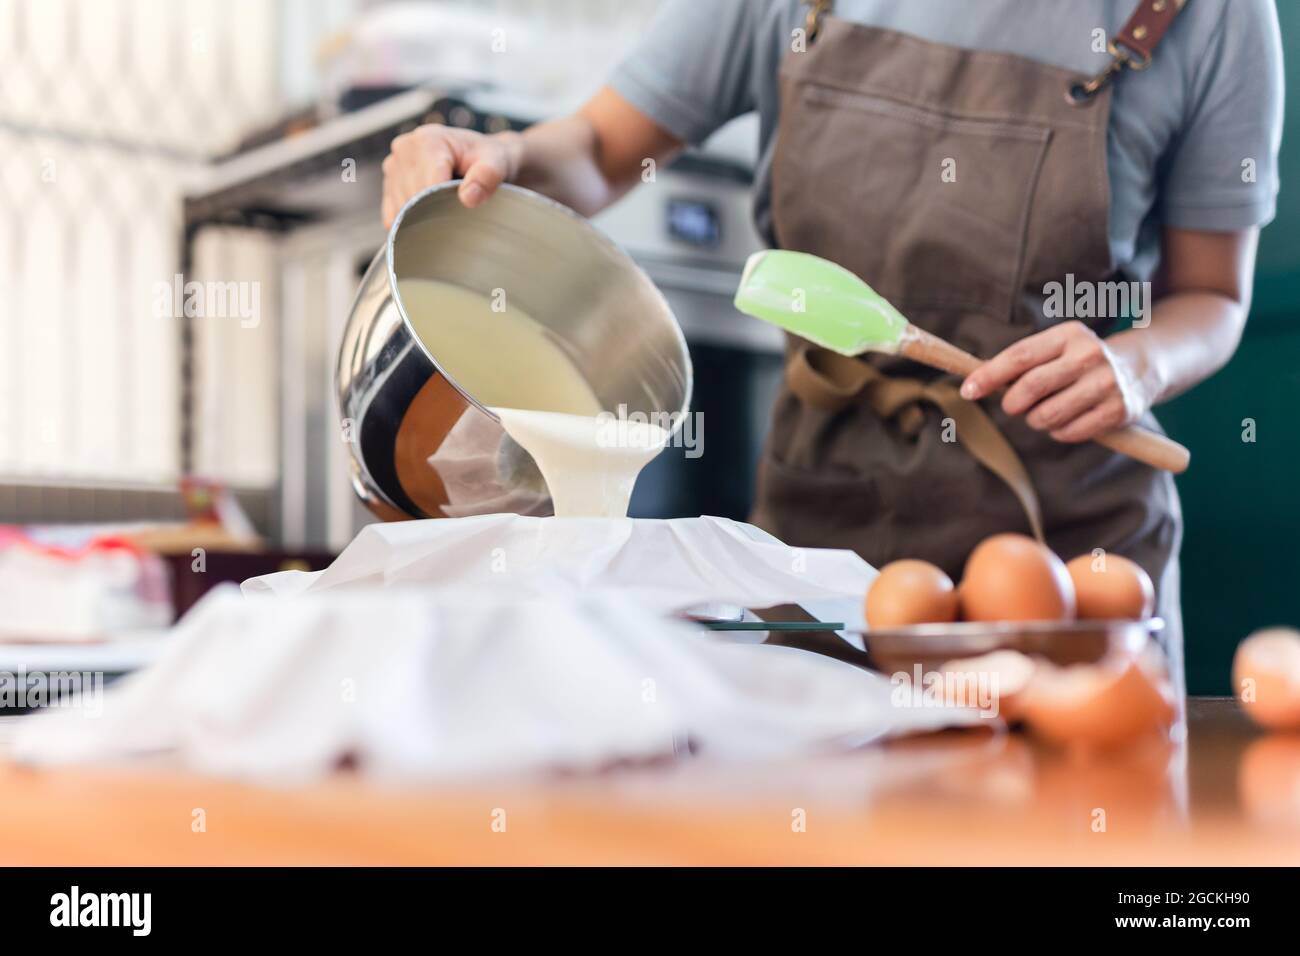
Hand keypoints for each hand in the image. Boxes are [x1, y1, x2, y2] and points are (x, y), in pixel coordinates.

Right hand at [381, 125, 521, 226]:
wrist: (479, 158)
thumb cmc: (488, 159)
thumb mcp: (497, 163)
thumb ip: (488, 176)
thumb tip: (468, 197)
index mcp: (428, 140)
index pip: (426, 186)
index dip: (443, 205)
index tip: (460, 211)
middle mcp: (404, 148)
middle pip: (412, 198)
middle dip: (433, 212)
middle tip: (456, 211)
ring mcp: (393, 165)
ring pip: (400, 208)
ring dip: (421, 218)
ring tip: (443, 207)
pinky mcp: (389, 183)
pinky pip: (392, 214)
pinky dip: (409, 221)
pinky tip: (428, 214)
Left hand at [960, 321, 1151, 442]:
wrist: (1144, 365)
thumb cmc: (1083, 359)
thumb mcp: (1059, 347)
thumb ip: (1024, 362)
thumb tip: (977, 381)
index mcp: (1069, 335)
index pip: (1020, 356)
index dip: (989, 375)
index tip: (968, 390)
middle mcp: (1089, 356)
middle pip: (1030, 387)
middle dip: (1011, 403)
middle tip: (1013, 406)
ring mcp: (1106, 384)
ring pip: (1046, 415)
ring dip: (1035, 420)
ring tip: (1045, 411)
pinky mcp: (1118, 411)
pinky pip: (1068, 432)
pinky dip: (1058, 432)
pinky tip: (1066, 420)